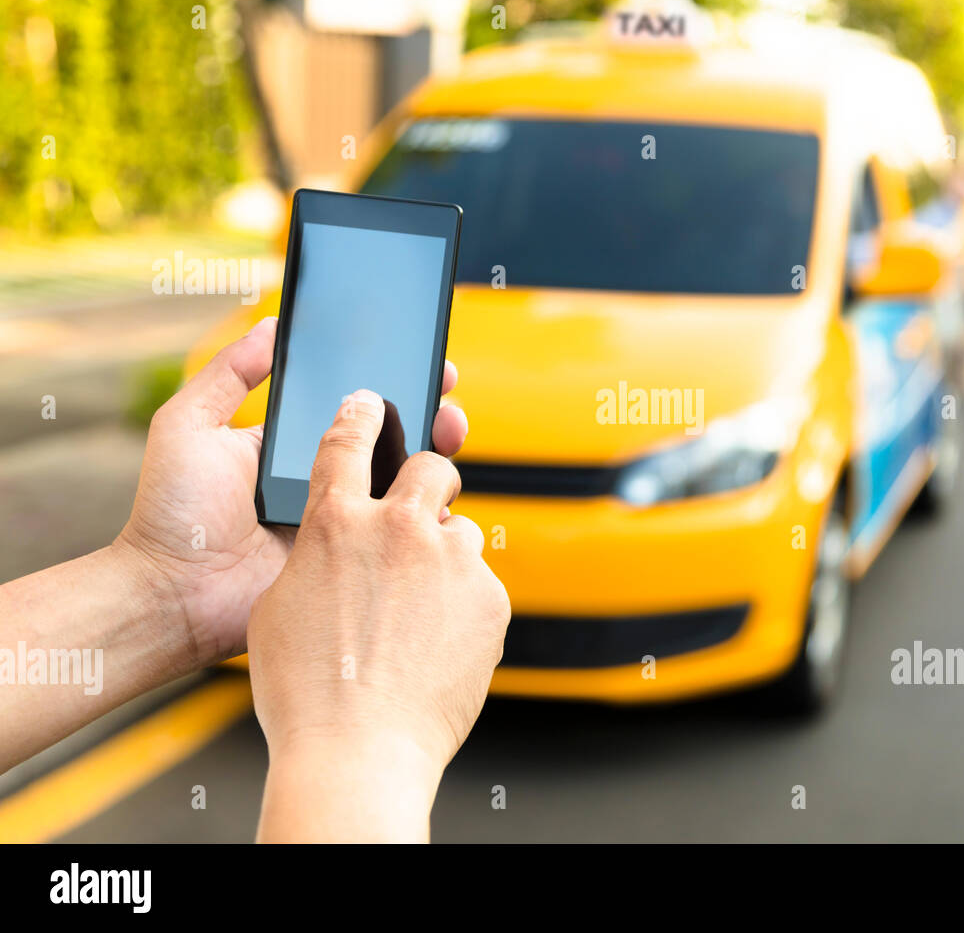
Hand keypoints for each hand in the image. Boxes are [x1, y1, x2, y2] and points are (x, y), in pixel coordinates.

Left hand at [114, 317, 469, 668]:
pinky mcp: (357, 562)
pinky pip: (402, 535)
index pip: (356, 409)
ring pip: (409, 484)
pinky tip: (441, 491)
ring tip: (448, 430)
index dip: (391, 381)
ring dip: (439, 453)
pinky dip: (430, 513)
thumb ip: (227, 373)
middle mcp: (329, 482)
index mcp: (296, 447)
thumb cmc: (173, 513)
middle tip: (444, 390)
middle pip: (396, 441)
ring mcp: (347, 523)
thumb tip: (270, 325)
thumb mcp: (190, 425)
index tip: (418, 357)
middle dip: (429, 410)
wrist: (174, 595)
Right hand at [249, 390, 509, 841]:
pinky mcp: (492, 599)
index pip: (348, 439)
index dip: (360, 414)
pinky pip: (480, 585)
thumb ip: (317, 557)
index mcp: (335, 523)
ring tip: (419, 611)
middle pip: (431, 464)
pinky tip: (438, 645)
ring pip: (462, 531)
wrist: (359, 751)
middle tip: (419, 505)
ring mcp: (452, 561)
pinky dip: (463, 605)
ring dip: (444, 556)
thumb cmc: (304, 690)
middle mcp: (400, 528)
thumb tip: (341, 545)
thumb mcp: (280, 607)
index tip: (370, 402)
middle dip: (428, 475)